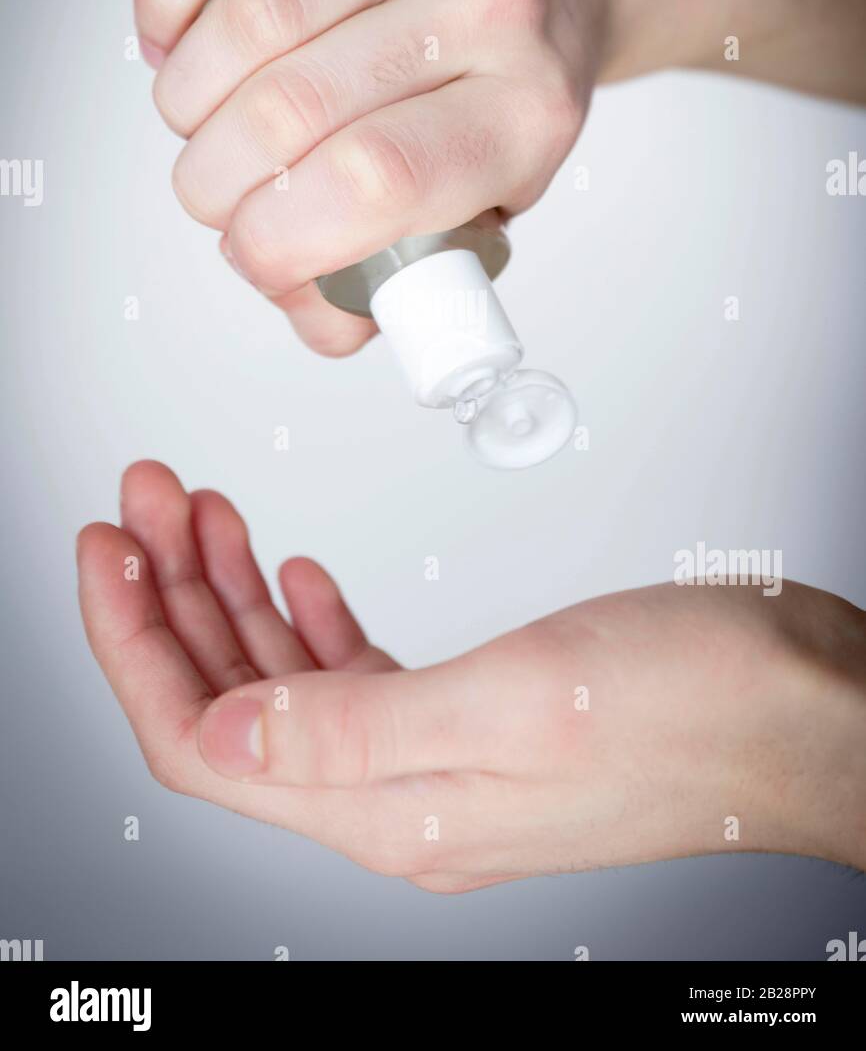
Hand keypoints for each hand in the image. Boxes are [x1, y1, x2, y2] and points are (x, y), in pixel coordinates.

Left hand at [78, 462, 865, 888]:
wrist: (804, 710)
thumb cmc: (696, 708)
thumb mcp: (512, 703)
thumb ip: (352, 730)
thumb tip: (222, 741)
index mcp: (388, 802)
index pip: (203, 738)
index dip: (134, 643)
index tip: (106, 549)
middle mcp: (399, 792)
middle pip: (234, 699)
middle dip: (175, 593)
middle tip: (147, 501)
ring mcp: (436, 756)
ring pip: (287, 676)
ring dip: (235, 590)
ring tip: (203, 511)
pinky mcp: (476, 717)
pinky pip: (355, 670)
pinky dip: (308, 614)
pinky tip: (296, 572)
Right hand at [133, 0, 646, 354]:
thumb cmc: (521, 74)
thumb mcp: (498, 190)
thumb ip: (402, 269)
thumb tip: (322, 322)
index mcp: (524, 111)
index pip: (373, 182)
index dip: (277, 237)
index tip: (250, 251)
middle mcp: (484, 4)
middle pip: (291, 107)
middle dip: (213, 179)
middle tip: (214, 195)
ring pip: (249, 19)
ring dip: (186, 97)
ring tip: (194, 123)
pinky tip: (175, 40)